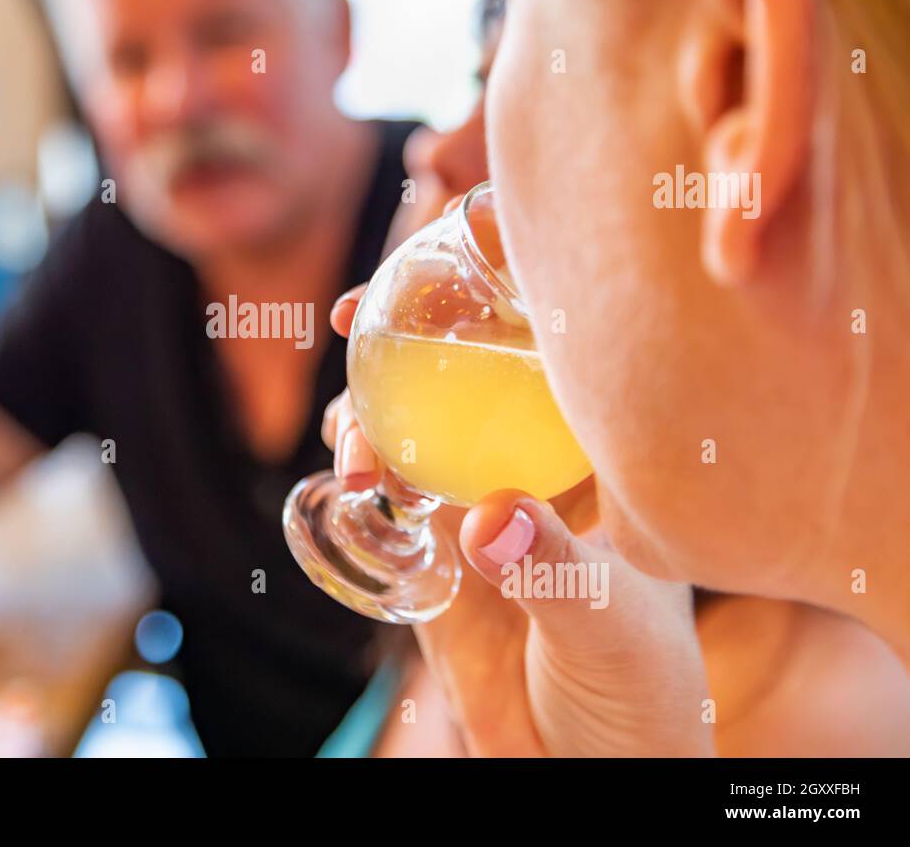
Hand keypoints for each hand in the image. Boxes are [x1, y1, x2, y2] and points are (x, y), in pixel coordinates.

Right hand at [324, 288, 712, 755]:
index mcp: (599, 452)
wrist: (581, 761)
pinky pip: (383, 483)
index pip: (563, 341)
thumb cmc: (636, 694)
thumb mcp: (613, 633)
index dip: (515, 272)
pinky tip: (349, 471)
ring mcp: (476, 493)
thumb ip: (553, 574)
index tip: (464, 222)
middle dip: (404, 320)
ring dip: (368, 405)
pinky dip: (355, 462)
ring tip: (354, 438)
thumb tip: (485, 518)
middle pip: (467, 358)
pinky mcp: (429, 541)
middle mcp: (533, 455)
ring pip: (411, 414)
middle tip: (347, 307)